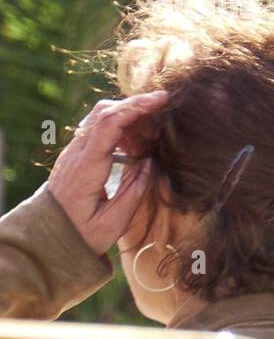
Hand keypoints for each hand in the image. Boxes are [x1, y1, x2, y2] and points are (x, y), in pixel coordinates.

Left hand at [46, 91, 168, 254]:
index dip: (136, 107)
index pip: (109, 125)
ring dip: (126, 112)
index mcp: (86, 168)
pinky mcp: (76, 155)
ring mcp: (73, 152)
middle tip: (162, 105)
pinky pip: (97, 129)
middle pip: (103, 112)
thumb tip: (150, 163)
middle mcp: (76, 154)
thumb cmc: (80, 235)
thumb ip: (134, 192)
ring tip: (152, 122)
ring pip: (99, 116)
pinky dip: (119, 123)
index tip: (161, 99)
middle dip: (134, 103)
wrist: (46, 238)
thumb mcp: (112, 224)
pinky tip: (135, 137)